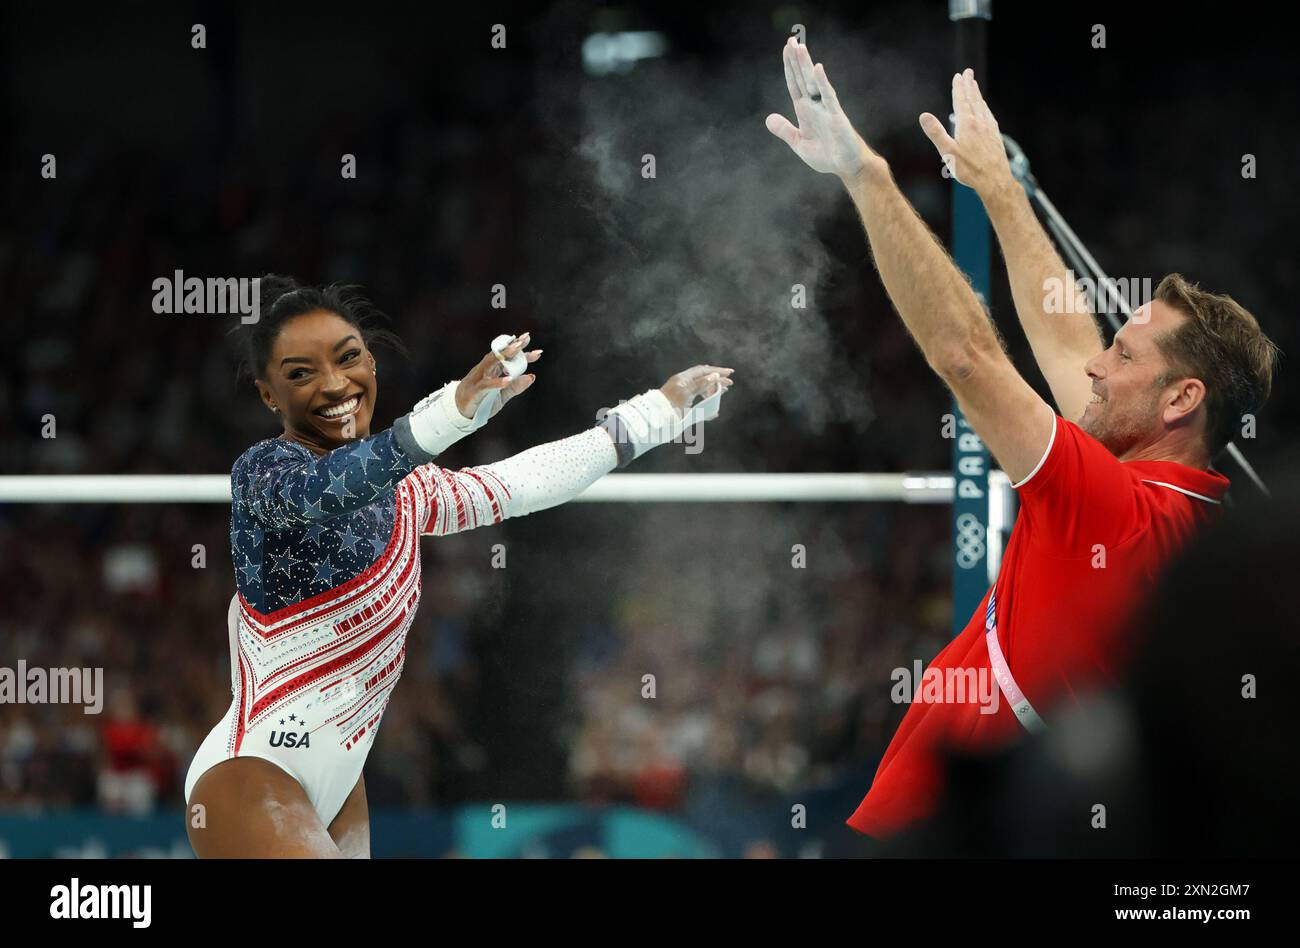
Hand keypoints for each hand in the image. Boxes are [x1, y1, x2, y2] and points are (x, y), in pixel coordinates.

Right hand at [455, 332, 542, 418]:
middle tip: (524, 340)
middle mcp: (486, 370)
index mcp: (492, 369)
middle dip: (512, 347)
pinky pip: (486, 384)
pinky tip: (508, 380)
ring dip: (504, 355)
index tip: (535, 349)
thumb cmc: (481, 400)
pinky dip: (497, 382)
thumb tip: (532, 377)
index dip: (520, 352)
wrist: (458, 410)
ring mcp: (479, 378)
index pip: (507, 357)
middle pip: (499, 355)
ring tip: (517, 350)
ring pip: (491, 363)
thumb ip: (515, 387)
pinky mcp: (475, 390)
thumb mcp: (502, 395)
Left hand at [659, 365, 734, 412]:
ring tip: (722, 391)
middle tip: (729, 383)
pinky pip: (695, 393)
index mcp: (683, 379)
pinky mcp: (680, 398)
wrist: (655, 418)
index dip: (717, 371)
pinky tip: (710, 399)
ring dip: (711, 387)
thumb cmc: (669, 407)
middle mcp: (682, 382)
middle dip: (717, 379)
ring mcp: (680, 389)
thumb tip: (714, 376)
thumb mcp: (686, 395)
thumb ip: (700, 385)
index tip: (729, 373)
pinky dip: (704, 394)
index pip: (703, 371)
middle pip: (702, 376)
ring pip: (700, 385)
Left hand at [765, 37, 876, 181]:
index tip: (786, 50)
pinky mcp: (836, 115)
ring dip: (806, 65)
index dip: (789, 68)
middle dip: (796, 60)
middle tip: (791, 40)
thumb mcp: (799, 143)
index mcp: (804, 111)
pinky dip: (822, 82)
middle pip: (802, 78)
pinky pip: (828, 96)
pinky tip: (817, 68)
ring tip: (800, 47)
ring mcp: (825, 108)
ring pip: (813, 82)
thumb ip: (785, 130)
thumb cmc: (826, 155)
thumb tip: (768, 118)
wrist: (847, 166)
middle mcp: (814, 105)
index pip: (794, 84)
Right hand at [918, 69, 1013, 196]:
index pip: (961, 101)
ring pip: (982, 106)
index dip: (959, 87)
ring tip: (974, 86)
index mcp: (967, 125)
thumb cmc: (969, 170)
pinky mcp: (995, 136)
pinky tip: (984, 109)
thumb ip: (936, 133)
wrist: (994, 180)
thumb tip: (924, 116)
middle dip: (969, 85)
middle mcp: (980, 123)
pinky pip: (989, 115)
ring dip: (977, 94)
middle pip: (973, 99)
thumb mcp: (947, 153)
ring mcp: (989, 128)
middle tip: (968, 72)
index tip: (958, 76)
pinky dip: (984, 107)